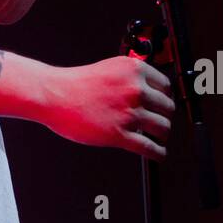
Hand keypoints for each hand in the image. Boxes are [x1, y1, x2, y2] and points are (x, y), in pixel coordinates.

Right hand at [40, 56, 174, 160]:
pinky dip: (158, 153)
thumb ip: (131, 77)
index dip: (166, 98)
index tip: (164, 105)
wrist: (54, 94)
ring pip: (163, 128)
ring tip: (159, 138)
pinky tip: (158, 153)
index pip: (166, 86)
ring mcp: (128, 112)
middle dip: (165, 117)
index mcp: (134, 69)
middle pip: (167, 108)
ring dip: (163, 135)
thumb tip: (150, 91)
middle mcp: (134, 89)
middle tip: (159, 122)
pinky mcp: (119, 134)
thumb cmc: (77, 84)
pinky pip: (149, 147)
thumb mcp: (110, 69)